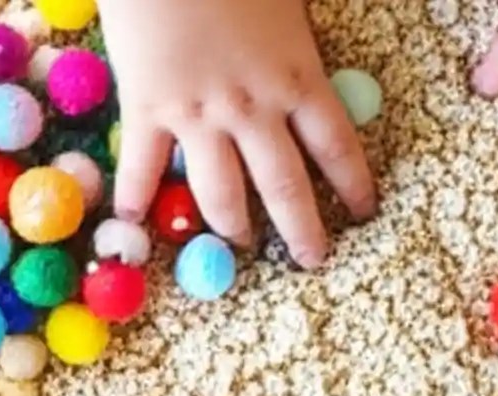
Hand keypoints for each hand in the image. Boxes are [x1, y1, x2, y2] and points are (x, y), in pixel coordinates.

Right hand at [100, 0, 376, 268]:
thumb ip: (304, 33)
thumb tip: (333, 36)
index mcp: (297, 77)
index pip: (337, 147)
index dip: (354, 185)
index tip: (364, 212)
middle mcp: (253, 109)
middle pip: (286, 187)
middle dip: (302, 231)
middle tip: (312, 260)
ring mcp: (199, 115)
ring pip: (221, 192)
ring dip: (232, 225)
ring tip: (240, 244)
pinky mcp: (147, 108)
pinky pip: (145, 166)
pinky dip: (137, 196)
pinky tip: (132, 222)